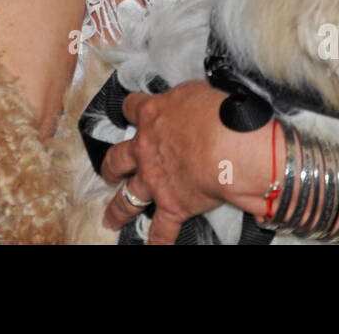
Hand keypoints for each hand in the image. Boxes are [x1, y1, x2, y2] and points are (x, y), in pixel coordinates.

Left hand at [99, 80, 251, 243]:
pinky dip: (158, 241)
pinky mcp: (172, 205)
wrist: (229, 146)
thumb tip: (193, 101)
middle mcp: (146, 148)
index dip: (131, 110)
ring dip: (118, 209)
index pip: (132, 107)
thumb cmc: (219, 113)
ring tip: (110, 217)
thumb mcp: (197, 91)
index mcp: (152, 115)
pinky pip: (161, 229)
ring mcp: (155, 179)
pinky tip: (154, 247)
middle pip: (118, 158)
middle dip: (111, 165)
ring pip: (128, 197)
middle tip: (109, 170)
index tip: (130, 111)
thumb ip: (187, 97)